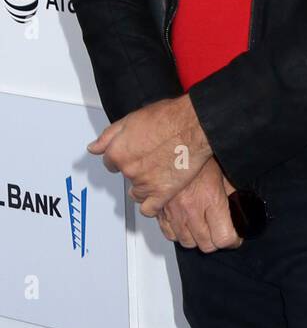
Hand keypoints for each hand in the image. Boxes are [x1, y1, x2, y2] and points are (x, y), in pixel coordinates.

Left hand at [87, 95, 213, 217]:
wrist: (193, 125)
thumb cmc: (168, 118)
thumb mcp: (132, 119)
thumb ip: (108, 135)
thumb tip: (93, 147)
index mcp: (118, 152)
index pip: (110, 162)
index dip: (122, 157)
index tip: (132, 154)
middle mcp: (128, 169)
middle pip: (126, 177)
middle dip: (136, 169)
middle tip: (151, 159)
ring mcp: (145, 183)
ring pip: (136, 193)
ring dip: (144, 185)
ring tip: (159, 172)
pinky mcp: (162, 193)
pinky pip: (149, 209)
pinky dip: (152, 205)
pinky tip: (158, 195)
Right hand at [156, 158, 242, 251]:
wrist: (175, 145)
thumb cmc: (199, 156)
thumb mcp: (224, 174)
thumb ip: (232, 194)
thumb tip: (241, 208)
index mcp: (211, 199)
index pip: (224, 237)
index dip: (234, 241)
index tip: (236, 238)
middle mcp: (191, 209)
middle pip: (206, 245)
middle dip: (217, 241)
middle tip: (221, 232)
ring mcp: (174, 212)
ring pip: (187, 243)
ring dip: (197, 239)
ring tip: (204, 228)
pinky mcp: (160, 211)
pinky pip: (170, 235)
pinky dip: (178, 234)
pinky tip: (186, 224)